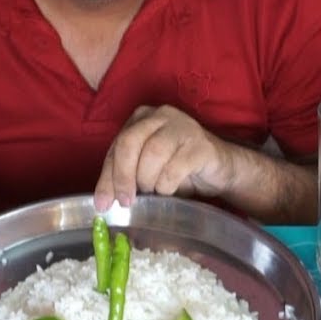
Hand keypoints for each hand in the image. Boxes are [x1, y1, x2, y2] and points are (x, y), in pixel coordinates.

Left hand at [94, 105, 235, 211]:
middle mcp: (160, 115)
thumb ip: (125, 177)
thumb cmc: (178, 168)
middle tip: (126, 201)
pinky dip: (167, 184)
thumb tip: (102, 203)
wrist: (219, 168)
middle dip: (123, 176)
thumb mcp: (145, 170)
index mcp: (141, 118)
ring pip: (153, 152)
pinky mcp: (201, 144)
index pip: (116, 146)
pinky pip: (176, 166)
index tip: (102, 204)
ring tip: (153, 192)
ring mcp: (183, 126)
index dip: (107, 177)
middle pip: (130, 142)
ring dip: (148, 180)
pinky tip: (170, 190)